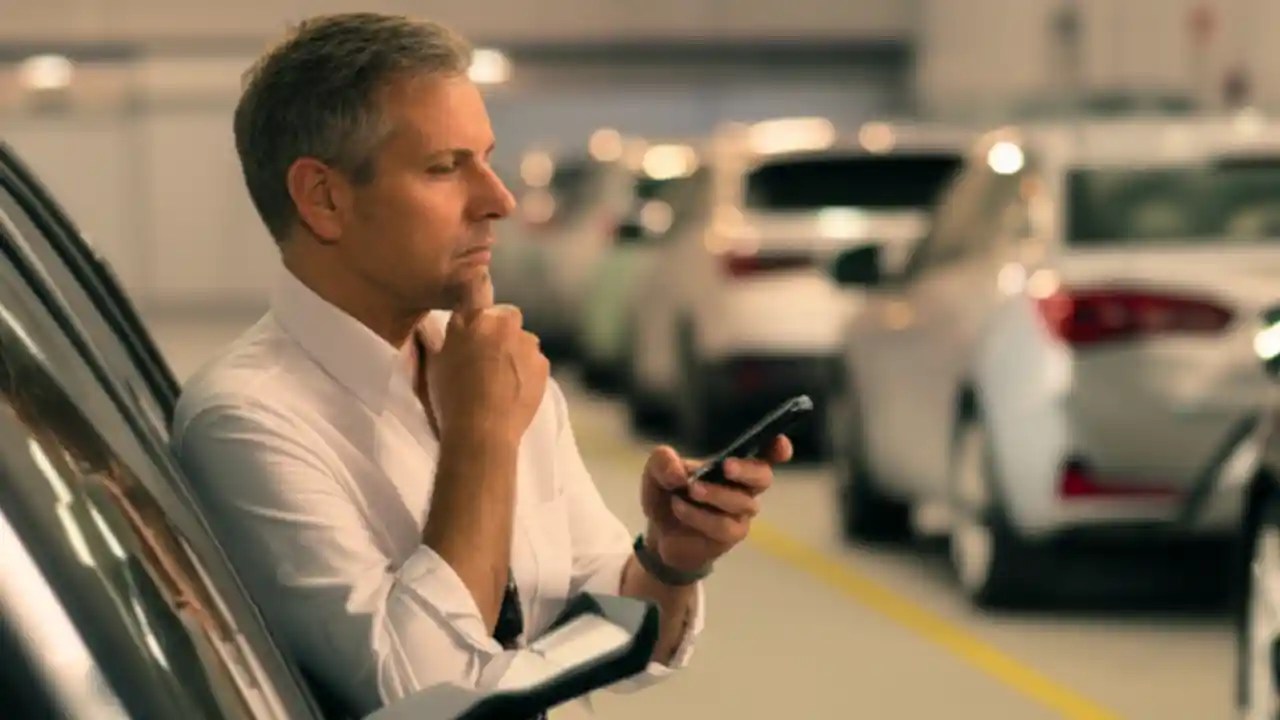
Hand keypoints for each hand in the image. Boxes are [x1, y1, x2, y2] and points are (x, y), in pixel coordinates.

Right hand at [430, 270, 547, 444]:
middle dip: (497, 330)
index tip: (475, 295)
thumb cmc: (449, 397)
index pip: (478, 283)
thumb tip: (428, 325)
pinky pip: (534, 360)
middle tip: (483, 356)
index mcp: (474, 319)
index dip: (477, 287)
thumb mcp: (432, 363)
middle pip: (504, 316)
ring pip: (522, 340)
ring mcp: (528, 344)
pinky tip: (513, 390)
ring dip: (513, 351)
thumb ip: (434, 338)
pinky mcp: (543, 365)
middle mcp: (505, 324)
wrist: (482, 432)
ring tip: (499, 379)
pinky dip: (526, 370)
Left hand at [640, 436, 792, 573]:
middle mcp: (744, 488)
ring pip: (741, 503)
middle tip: (726, 466)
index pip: (767, 454)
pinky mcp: (730, 536)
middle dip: (747, 469)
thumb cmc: (668, 493)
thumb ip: (663, 462)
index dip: (778, 448)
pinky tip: (680, 508)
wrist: (660, 532)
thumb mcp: (656, 471)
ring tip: (689, 490)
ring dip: (715, 494)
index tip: (780, 442)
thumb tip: (679, 474)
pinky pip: (723, 526)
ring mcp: (740, 514)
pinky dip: (699, 515)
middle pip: (763, 477)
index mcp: (734, 465)